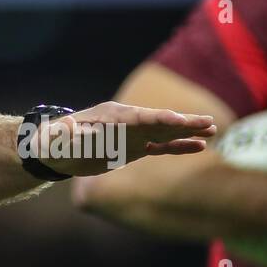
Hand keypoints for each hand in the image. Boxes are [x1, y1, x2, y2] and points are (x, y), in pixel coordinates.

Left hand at [33, 101, 217, 176]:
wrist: (54, 149)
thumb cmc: (53, 142)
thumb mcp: (57, 138)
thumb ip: (65, 133)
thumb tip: (71, 128)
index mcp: (111, 117)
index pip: (139, 117)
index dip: (159, 119)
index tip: (178, 119)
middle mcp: (126, 122)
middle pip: (158, 121)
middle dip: (182, 122)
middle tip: (209, 122)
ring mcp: (133, 135)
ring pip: (165, 132)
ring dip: (188, 132)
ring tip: (214, 130)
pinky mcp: (135, 148)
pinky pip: (162, 146)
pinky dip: (180, 146)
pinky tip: (200, 147)